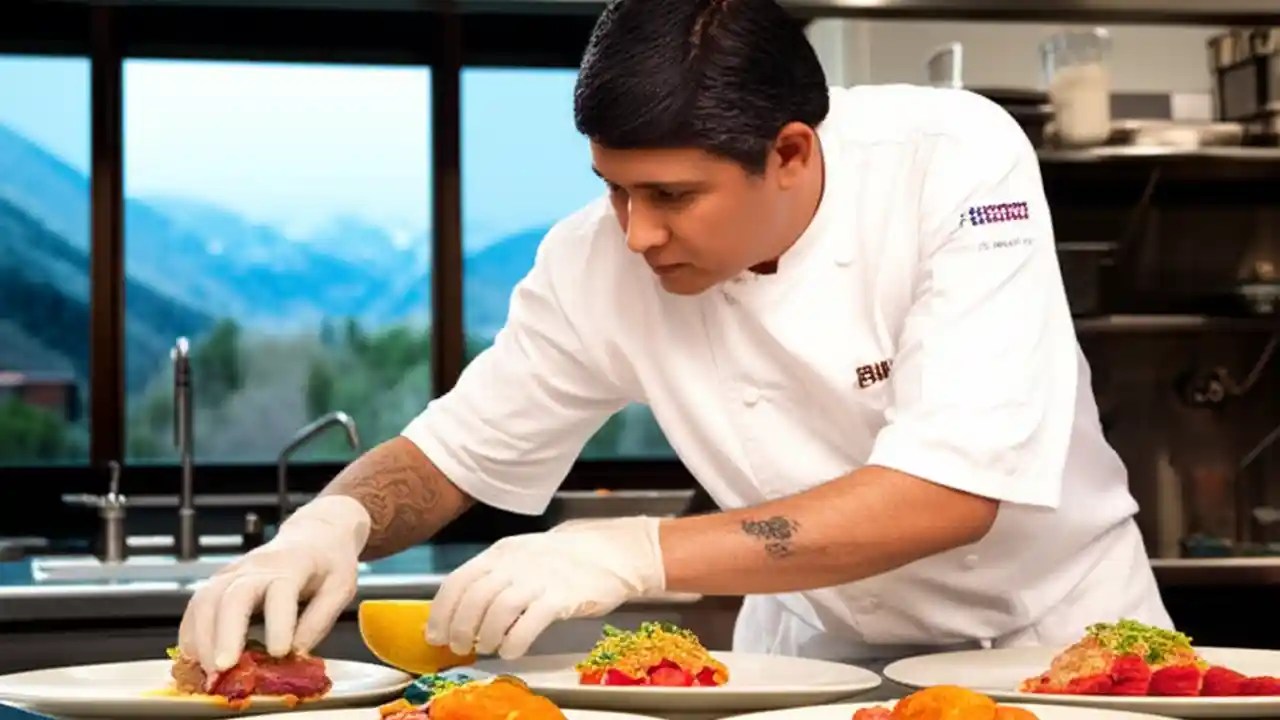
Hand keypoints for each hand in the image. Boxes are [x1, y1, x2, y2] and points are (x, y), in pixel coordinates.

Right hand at [177, 496, 370, 673]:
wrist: (313, 534)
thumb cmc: (329, 562)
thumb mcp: (341, 587)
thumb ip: (319, 620)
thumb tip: (295, 654)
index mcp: (294, 566)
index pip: (281, 592)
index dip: (279, 624)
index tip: (280, 652)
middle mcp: (258, 567)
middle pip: (232, 596)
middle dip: (224, 634)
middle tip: (224, 668)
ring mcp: (233, 572)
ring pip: (206, 600)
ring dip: (202, 638)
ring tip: (209, 671)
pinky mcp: (219, 581)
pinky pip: (195, 606)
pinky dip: (191, 634)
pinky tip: (195, 658)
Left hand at [426, 516, 665, 659]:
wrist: (609, 551)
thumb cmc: (561, 560)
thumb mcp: (520, 558)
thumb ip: (492, 578)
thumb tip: (459, 612)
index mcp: (501, 552)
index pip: (459, 581)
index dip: (441, 611)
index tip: (435, 633)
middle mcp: (516, 563)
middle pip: (474, 598)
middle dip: (460, 628)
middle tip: (459, 647)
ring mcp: (540, 578)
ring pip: (498, 610)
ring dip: (485, 636)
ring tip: (487, 648)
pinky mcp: (562, 596)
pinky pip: (530, 623)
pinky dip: (514, 642)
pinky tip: (512, 651)